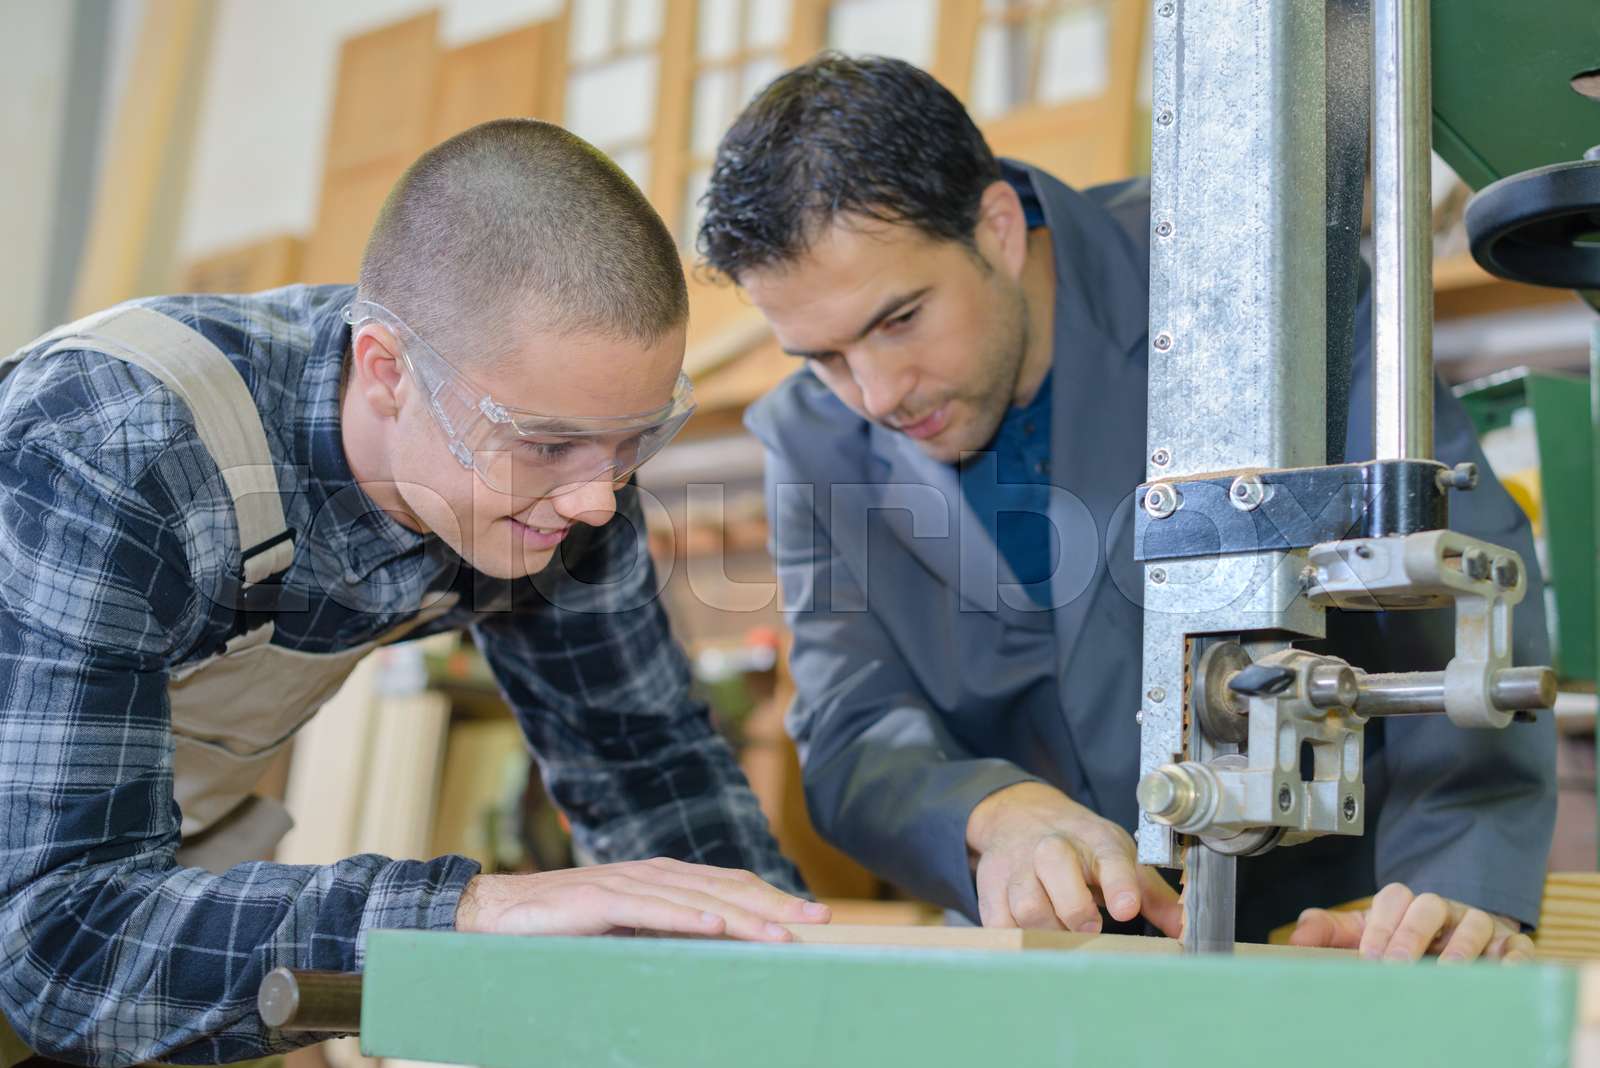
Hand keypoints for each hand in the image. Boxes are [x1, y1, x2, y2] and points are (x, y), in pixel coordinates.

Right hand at [454, 857, 830, 940]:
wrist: (496, 914)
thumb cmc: (562, 928)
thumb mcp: (626, 933)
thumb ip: (666, 935)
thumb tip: (717, 952)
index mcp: (662, 879)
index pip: (728, 886)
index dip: (771, 897)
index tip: (810, 915)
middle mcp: (651, 874)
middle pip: (724, 888)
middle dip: (774, 903)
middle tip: (818, 918)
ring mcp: (625, 883)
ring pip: (696, 900)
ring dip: (742, 918)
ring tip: (781, 934)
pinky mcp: (597, 900)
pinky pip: (648, 910)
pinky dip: (684, 919)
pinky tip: (714, 929)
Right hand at [965, 782, 1182, 935]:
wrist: (1020, 816)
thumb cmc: (1080, 845)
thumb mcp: (1118, 855)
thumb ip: (1151, 894)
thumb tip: (1183, 928)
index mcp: (1094, 841)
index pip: (1110, 857)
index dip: (1119, 884)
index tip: (1126, 908)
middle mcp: (1052, 848)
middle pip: (1055, 868)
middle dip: (1073, 905)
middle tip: (1089, 929)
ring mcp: (1017, 866)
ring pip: (1025, 902)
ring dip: (1047, 928)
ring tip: (1062, 934)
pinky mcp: (991, 886)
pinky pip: (998, 920)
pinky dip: (1016, 936)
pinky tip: (1032, 937)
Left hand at [1290, 882, 1533, 961]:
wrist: (1460, 945)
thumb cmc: (1406, 943)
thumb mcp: (1367, 935)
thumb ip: (1329, 934)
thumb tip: (1294, 940)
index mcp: (1407, 905)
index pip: (1393, 899)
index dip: (1381, 925)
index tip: (1369, 958)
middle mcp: (1444, 910)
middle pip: (1429, 907)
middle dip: (1412, 936)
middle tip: (1399, 967)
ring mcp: (1480, 926)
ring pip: (1474, 924)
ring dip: (1460, 949)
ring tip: (1448, 975)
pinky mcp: (1511, 946)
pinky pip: (1517, 949)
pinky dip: (1512, 962)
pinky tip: (1501, 977)